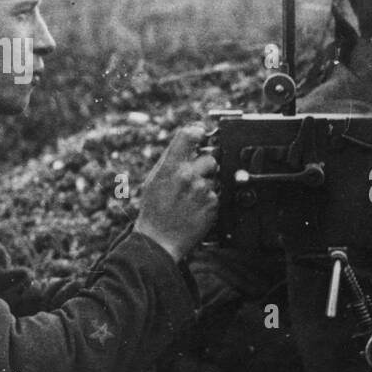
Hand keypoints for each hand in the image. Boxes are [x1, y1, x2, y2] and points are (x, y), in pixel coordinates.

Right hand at [134, 124, 217, 261]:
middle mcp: (187, 176)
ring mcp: (201, 190)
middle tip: (193, 178)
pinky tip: (196, 207)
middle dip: (205, 166)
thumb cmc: (154, 210)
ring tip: (191, 197)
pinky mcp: (212, 203)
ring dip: (207, 184)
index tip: (201, 134)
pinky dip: (209, 199)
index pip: (188, 135)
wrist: (159, 240)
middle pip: (210, 157)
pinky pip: (217, 193)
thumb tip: (188, 141)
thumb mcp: (154, 180)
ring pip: (214, 177)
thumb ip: (171, 160)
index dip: (197, 132)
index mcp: (170, 167)